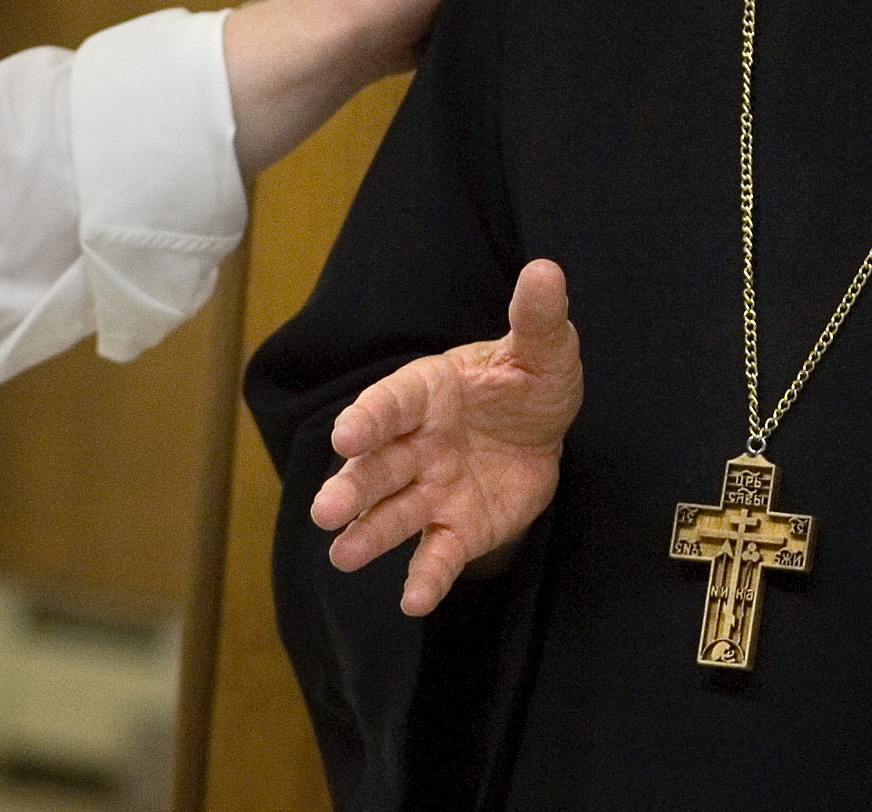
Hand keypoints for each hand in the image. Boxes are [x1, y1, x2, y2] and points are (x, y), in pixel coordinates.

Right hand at [310, 259, 581, 615]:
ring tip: (341, 555)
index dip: (369, 418)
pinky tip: (413, 600)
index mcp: (426, 391)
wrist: (542, 430)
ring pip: (394, 513)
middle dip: (351, 487)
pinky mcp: (457, 526)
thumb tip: (546, 270)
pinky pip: (438, 553)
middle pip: (378, 466)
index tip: (345, 435)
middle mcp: (417, 443)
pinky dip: (426, 577)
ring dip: (368, 534)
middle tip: (325, 511)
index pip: (391, 403)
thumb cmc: (528, 380)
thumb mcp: (542, 348)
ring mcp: (433, 488)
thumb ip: (536, 317)